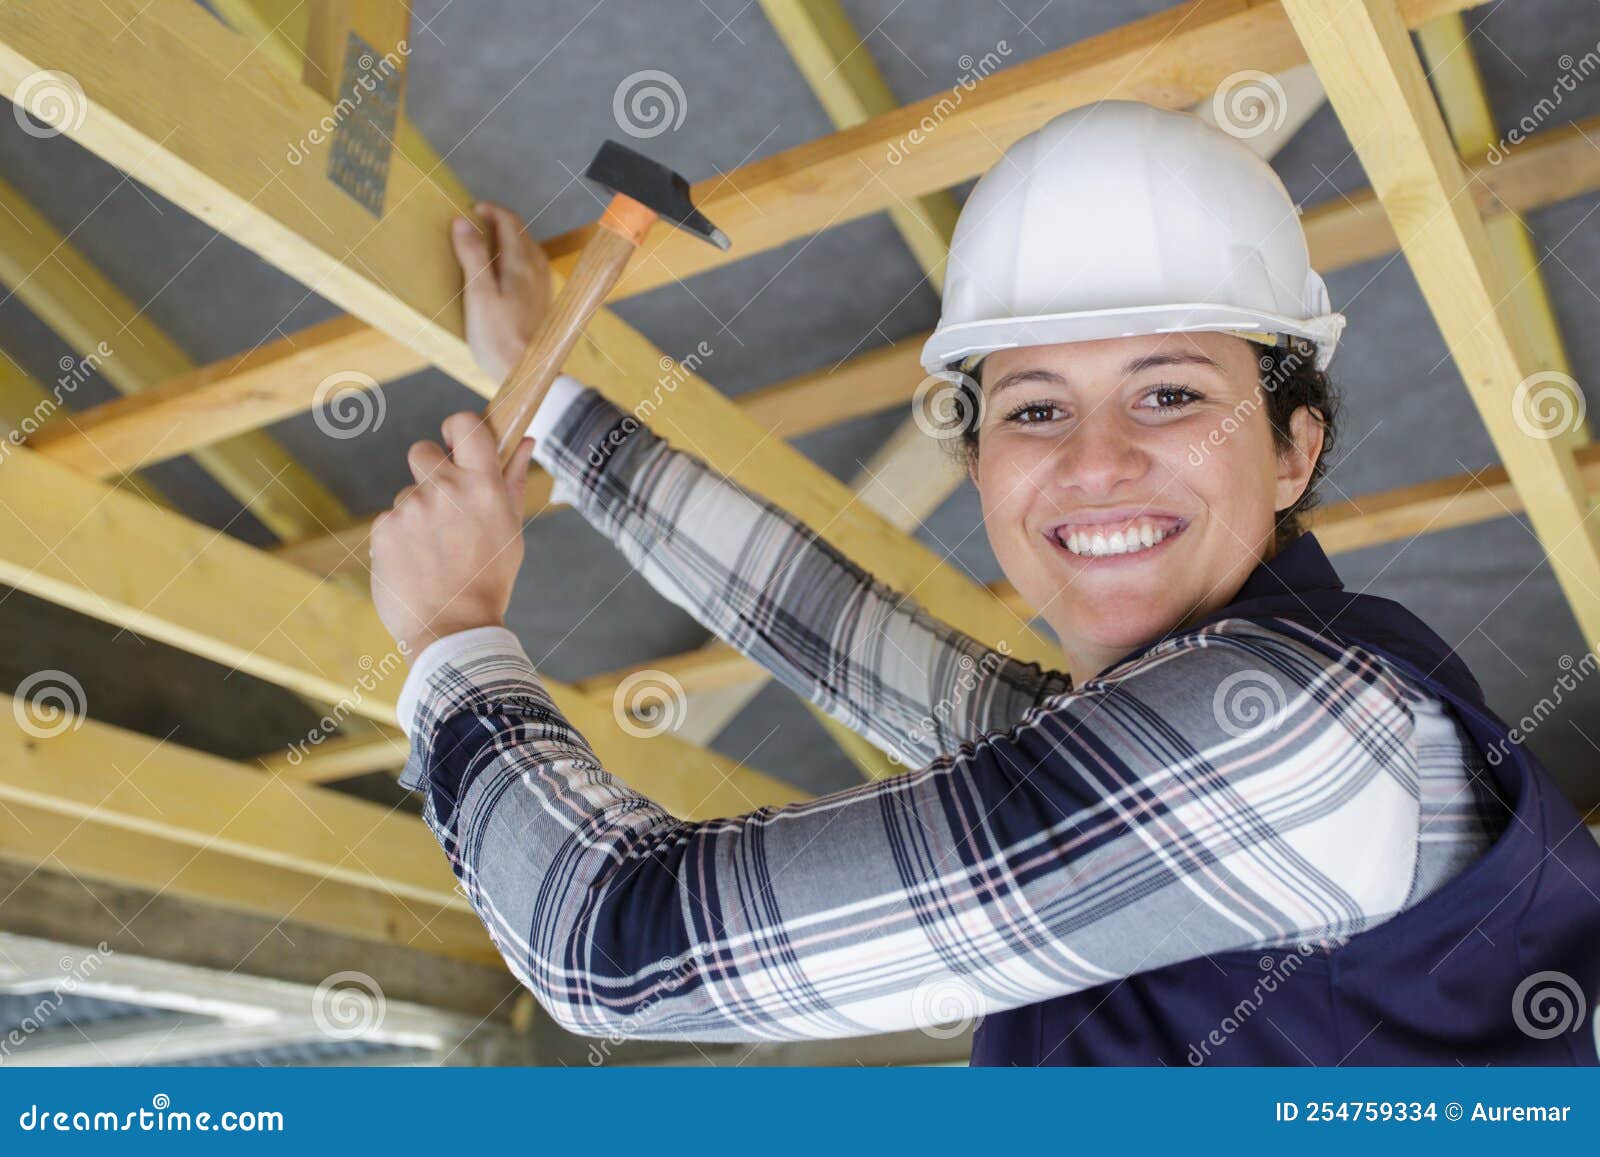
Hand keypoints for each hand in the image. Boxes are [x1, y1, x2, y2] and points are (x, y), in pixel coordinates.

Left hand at [370, 412, 537, 657]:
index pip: (465, 425)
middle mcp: (445, 490)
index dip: (457, 428)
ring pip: (407, 494)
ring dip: (417, 513)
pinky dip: (400, 537)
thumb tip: (524, 440)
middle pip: (422, 451)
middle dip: (430, 471)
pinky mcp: (384, 529)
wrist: (452, 628)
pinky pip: (390, 520)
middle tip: (443, 506)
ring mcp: (410, 509)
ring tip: (433, 551)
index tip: (456, 442)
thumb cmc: (489, 580)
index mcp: (483, 486)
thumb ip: (513, 480)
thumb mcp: (510, 529)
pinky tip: (416, 562)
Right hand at [452, 202, 551, 381]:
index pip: (510, 221)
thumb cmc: (498, 337)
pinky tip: (501, 273)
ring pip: (527, 249)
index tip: (471, 209)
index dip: (491, 210)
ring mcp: (542, 285)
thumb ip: (472, 256)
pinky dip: (514, 258)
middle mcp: (537, 269)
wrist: (527, 372)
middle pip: (520, 233)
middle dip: (498, 222)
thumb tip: (463, 222)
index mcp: (521, 263)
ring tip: (484, 245)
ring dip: (507, 240)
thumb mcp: (478, 294)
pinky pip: (530, 267)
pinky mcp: (542, 301)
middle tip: (473, 225)